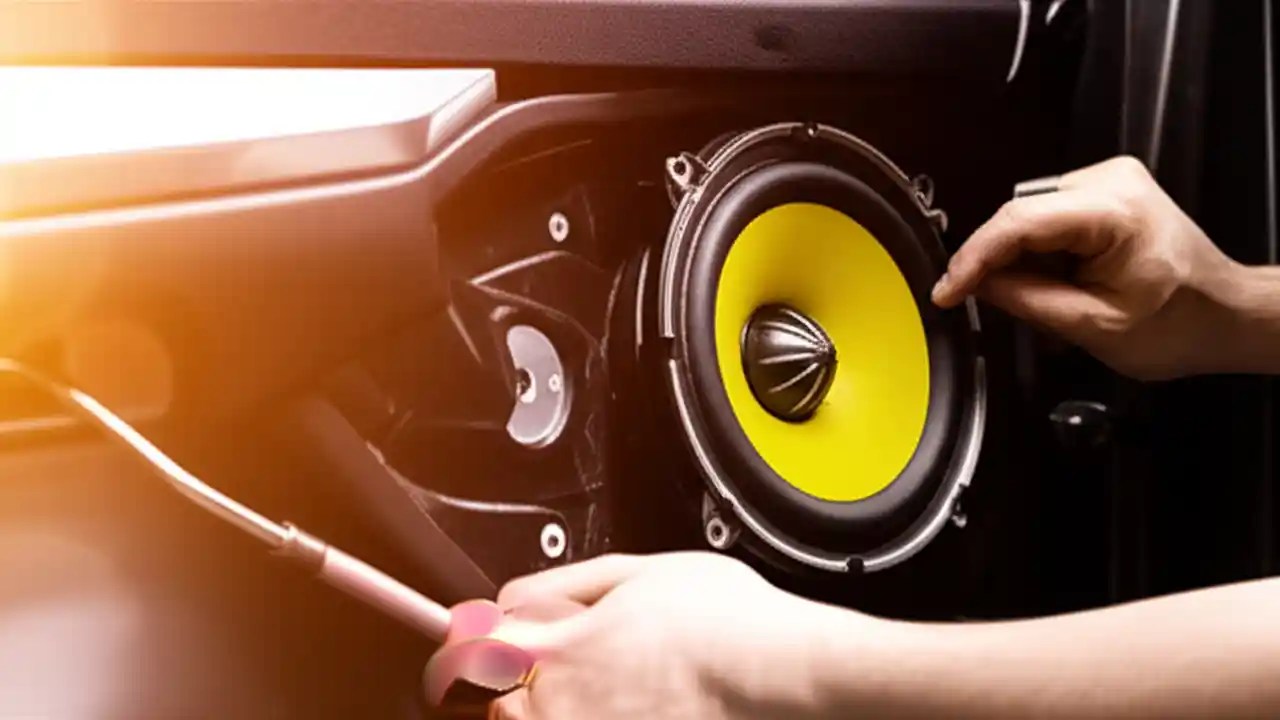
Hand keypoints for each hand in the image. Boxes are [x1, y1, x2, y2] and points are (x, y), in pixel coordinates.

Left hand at [486, 552, 842, 719]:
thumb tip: (512, 599)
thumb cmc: (724, 622)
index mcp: (557, 648)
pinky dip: (597, 718)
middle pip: (505, 702)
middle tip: (582, 664)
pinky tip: (638, 704)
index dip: (471, 644)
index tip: (476, 643)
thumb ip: (561, 585)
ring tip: (618, 690)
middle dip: (526, 681)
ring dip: (557, 709)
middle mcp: (562, 705)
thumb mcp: (637, 570)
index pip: (470, 654)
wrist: (777, 672)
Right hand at [931, 155, 1238, 380]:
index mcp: (1115, 211)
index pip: (1019, 223)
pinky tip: (1057, 282)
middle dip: (996, 261)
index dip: (973, 258)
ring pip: (1027, 218)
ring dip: (1019, 259)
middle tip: (985, 304)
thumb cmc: (1181, 323)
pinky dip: (1038, 253)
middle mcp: (1110, 180)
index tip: (947, 290)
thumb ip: (1027, 301)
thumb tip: (977, 287)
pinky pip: (1045, 219)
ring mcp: (1107, 180)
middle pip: (1019, 215)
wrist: (1226, 314)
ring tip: (1046, 300)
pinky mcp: (1102, 191)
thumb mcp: (1094, 327)